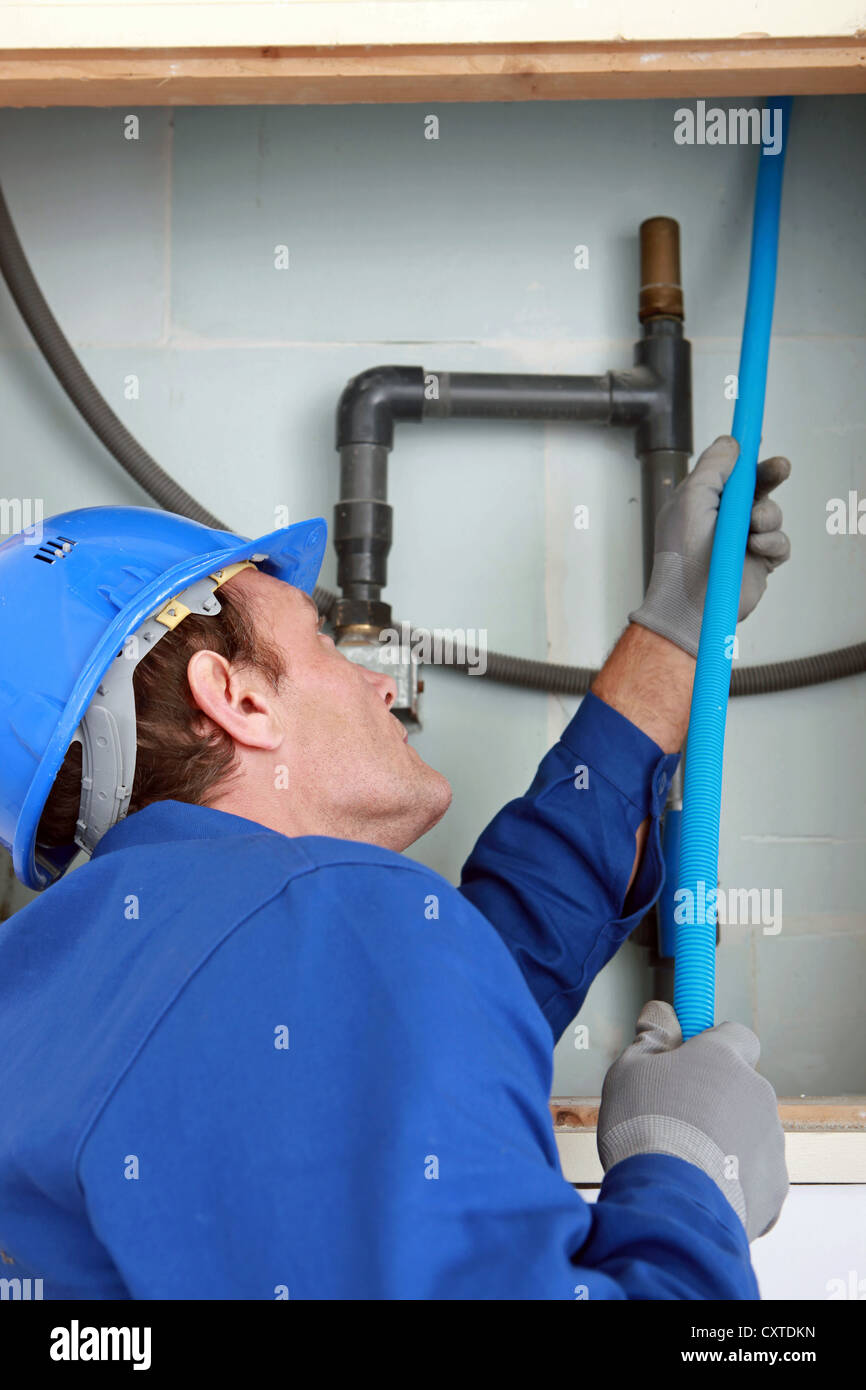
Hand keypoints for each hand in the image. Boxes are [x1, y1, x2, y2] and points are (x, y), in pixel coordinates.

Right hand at [597, 1000, 788, 1241]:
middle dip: (715, 1099)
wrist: (670, 1202)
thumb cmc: (644, 1126)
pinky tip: (702, 1188)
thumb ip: (650, 1038)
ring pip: (749, 1130)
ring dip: (725, 1139)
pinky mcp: (775, 1185)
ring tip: (685, 1161)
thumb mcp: (629, 1070)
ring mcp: (771, 1140)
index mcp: (724, 1058)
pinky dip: (733, 1179)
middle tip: (676, 1119)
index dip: (713, 1046)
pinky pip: (754, 1173)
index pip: (737, 1035)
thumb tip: (660, 1011)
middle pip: (740, 1087)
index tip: (689, 1059)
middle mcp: (757, 1092)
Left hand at [629, 435, 790, 657]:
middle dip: (770, 475)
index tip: (757, 440)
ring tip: (752, 528)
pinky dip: (772, 542)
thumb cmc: (684, 552)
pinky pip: (780, 542)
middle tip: (781, 467)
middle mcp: (724, 518)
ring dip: (766, 516)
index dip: (745, 457)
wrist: (692, 602)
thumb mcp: (692, 497)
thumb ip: (713, 466)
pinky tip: (758, 548)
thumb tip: (732, 443)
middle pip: (757, 487)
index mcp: (703, 501)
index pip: (729, 471)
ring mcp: (743, 540)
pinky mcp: (760, 561)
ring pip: (772, 513)